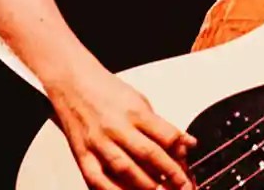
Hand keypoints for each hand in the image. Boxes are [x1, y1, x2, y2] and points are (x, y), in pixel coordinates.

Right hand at [44, 62, 196, 189]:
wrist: (73, 84)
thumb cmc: (107, 91)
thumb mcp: (140, 101)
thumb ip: (160, 125)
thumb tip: (184, 144)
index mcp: (135, 112)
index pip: (165, 135)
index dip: (181, 151)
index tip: (190, 161)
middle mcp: (117, 127)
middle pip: (148, 154)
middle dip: (169, 172)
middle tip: (183, 185)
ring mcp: (98, 143)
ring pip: (125, 169)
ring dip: (146, 185)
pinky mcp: (82, 155)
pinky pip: (98, 180)